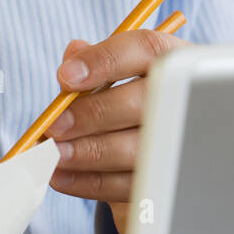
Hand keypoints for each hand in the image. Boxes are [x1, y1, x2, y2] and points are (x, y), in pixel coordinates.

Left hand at [47, 28, 188, 233]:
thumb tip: (74, 53)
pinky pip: (127, 185)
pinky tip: (60, 176)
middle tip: (55, 127)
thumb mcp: (113, 75)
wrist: (154, 146)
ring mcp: (178, 142)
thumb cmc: (125, 100)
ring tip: (53, 154)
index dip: (104, 61)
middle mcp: (180, 97)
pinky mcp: (164, 181)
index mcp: (168, 60)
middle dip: (91, 115)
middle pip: (142, 102)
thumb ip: (93, 63)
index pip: (145, 49)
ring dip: (86, 153)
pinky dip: (88, 182)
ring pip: (135, 149)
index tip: (66, 76)